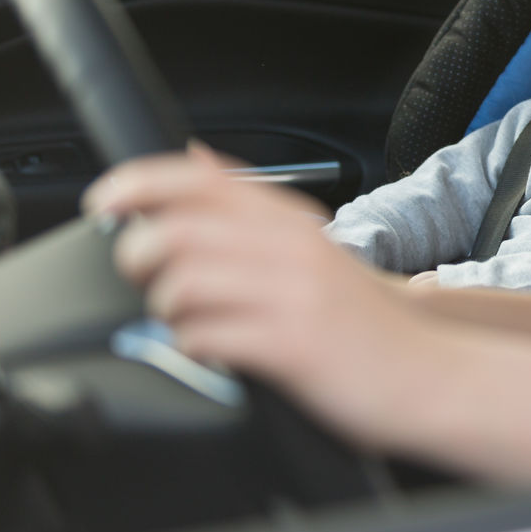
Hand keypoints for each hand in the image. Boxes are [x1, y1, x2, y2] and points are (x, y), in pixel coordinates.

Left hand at [82, 147, 441, 449]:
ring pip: (181, 283)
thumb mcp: (310, 244)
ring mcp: (293, 295)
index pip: (198, 179)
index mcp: (290, 220)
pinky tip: (209, 352)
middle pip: (176, 229)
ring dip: (162, 309)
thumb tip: (192, 158)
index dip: (136, 183)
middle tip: (146, 281)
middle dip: (137, 257)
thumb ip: (251, 202)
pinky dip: (189, 348)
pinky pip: (204, 338)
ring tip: (182, 322)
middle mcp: (291, 247)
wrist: (427, 372)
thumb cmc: (361, 318)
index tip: (102, 203)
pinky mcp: (292, 345)